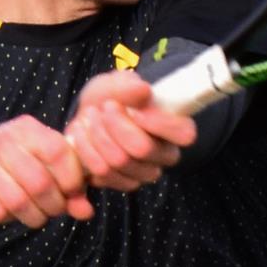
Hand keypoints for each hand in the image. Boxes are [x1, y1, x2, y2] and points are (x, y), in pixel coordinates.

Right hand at [0, 115, 92, 227]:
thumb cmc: (15, 169)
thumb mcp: (45, 169)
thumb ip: (70, 187)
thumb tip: (86, 212)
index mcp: (27, 128)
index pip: (59, 152)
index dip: (72, 180)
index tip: (72, 194)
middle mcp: (0, 138)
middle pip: (40, 182)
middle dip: (54, 206)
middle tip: (53, 211)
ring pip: (17, 201)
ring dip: (33, 217)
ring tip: (36, 216)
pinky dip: (7, 219)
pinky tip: (7, 211)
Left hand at [66, 69, 198, 192]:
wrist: (91, 117)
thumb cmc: (112, 98)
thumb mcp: (116, 83)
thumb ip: (128, 85)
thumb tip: (143, 90)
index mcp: (176, 129)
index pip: (184, 134)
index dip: (158, 123)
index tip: (134, 110)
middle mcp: (164, 155)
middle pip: (143, 148)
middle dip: (116, 124)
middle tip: (105, 107)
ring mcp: (144, 173)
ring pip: (119, 161)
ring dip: (98, 134)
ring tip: (90, 115)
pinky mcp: (122, 183)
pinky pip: (103, 172)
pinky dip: (86, 149)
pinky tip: (82, 133)